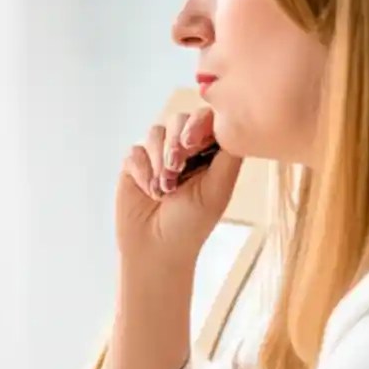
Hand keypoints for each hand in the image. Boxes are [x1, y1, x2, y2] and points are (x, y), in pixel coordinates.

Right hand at [115, 107, 243, 268]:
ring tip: (164, 189)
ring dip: (159, 160)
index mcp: (209, 153)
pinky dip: (142, 171)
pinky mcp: (135, 165)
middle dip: (176, 143)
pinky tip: (149, 192)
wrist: (156, 248)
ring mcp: (157, 156)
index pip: (206, 120)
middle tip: (175, 170)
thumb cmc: (192, 224)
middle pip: (179, 120)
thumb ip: (228, 155)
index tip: (192, 143)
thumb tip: (234, 124)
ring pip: (155, 132)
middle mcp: (183, 150)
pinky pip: (135, 151)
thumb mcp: (218, 189)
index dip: (198, 124)